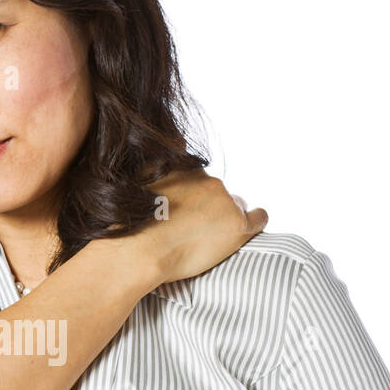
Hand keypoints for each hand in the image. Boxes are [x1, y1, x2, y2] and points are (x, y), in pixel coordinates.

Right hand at [128, 168, 267, 287]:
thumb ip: (158, 162)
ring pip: (235, 207)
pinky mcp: (237, 225)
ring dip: (226, 219)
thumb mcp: (139, 178)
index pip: (201, 181)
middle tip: (193, 231)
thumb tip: (179, 140)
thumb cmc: (132, 221)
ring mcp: (225, 202)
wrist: (139, 249)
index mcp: (187, 170)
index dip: (196, 199)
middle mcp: (208, 180)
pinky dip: (256, 221)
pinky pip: (257, 219)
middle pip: (219, 194)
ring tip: (211, 239)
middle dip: (211, 209)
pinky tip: (251, 228)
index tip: (187, 214)